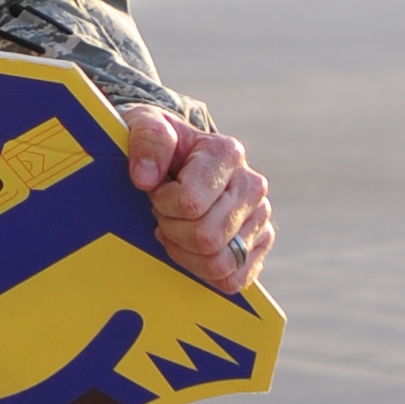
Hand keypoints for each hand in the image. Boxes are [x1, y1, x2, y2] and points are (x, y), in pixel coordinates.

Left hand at [123, 109, 274, 298]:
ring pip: (220, 263)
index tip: (155, 190)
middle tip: (163, 213)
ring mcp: (260, 217)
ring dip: (186, 254)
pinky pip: (235, 279)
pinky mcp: (260, 243)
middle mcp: (252, 185)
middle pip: (207, 237)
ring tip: (175, 229)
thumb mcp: (144, 124)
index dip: (162, 203)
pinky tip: (190, 249)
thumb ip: (147, 138)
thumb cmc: (161, 144)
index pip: (190, 203)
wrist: (179, 157)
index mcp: (228, 153)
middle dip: (172, 230)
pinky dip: (205, 272)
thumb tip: (145, 177)